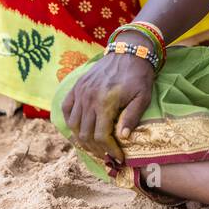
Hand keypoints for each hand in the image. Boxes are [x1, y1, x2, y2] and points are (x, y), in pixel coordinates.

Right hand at [60, 33, 156, 162]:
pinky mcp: (76, 86)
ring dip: (83, 140)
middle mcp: (89, 98)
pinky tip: (80, 130)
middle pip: (85, 134)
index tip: (118, 157)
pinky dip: (71, 122)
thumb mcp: (143, 97)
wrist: (129, 51)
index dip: (109, 150)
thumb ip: (131, 117)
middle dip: (97, 149)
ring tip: (95, 147)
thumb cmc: (139, 76)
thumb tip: (123, 138)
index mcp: (105, 102)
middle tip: (107, 155)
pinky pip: (66, 109)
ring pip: (74, 125)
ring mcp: (80, 92)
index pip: (101, 136)